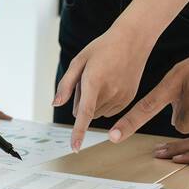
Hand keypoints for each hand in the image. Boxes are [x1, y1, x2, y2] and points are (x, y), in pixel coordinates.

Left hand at [53, 25, 152, 150]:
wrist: (133, 40)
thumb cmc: (103, 48)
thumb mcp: (79, 60)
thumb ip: (66, 84)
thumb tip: (56, 104)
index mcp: (94, 80)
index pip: (85, 113)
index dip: (79, 131)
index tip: (75, 147)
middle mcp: (110, 92)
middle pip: (84, 112)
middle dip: (81, 101)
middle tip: (89, 78)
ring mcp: (122, 97)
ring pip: (96, 113)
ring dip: (93, 102)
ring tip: (102, 79)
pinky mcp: (128, 100)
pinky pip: (108, 111)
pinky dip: (104, 103)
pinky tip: (110, 84)